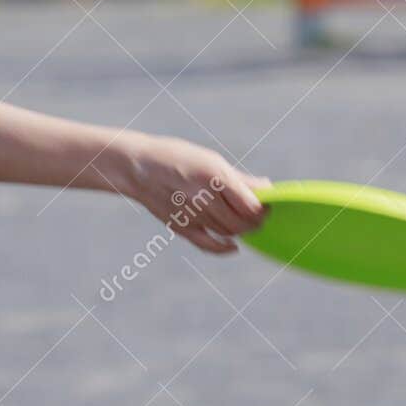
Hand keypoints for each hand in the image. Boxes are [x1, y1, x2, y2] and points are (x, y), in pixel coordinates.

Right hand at [116, 132, 271, 254]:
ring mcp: (191, 215)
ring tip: (242, 220)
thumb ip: (240, 178)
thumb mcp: (210, 159)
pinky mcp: (181, 227)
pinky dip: (224, 248)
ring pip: (228, 233)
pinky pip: (209, 245)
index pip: (251, 206)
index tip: (267, 205)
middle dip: (256, 222)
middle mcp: (203, 197)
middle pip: (242, 223)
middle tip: (259, 216)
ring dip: (240, 230)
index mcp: (214, 176)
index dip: (264, 209)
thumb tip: (267, 188)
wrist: (137, 166)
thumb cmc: (177, 157)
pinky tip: (232, 245)